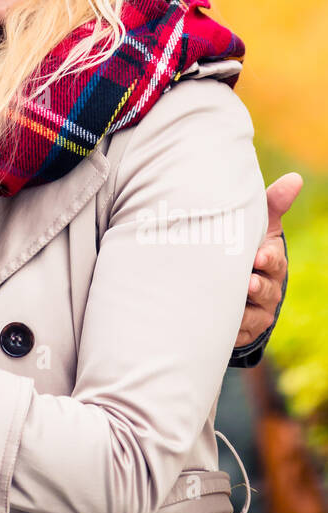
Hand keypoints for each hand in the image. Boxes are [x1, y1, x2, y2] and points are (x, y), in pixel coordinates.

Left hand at [233, 172, 300, 349]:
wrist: (235, 282)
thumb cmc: (248, 246)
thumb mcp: (259, 225)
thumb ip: (273, 203)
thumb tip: (296, 178)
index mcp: (271, 261)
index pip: (273, 260)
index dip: (267, 259)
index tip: (258, 256)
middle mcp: (268, 287)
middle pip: (265, 290)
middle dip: (257, 287)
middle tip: (247, 284)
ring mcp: (257, 311)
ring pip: (252, 315)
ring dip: (242, 312)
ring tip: (231, 307)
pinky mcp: (242, 331)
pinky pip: (237, 334)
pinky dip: (229, 331)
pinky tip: (217, 326)